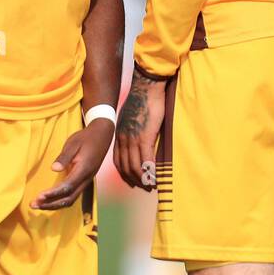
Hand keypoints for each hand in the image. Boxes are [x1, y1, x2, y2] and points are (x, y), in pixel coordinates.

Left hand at [32, 118, 114, 210]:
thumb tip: (53, 168)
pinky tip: (50, 200)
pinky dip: (60, 200)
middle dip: (51, 204)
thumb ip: (64, 157)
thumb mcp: (73, 143)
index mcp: (84, 170)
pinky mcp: (84, 180)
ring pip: (71, 199)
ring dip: (55, 204)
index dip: (53, 194)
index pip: (67, 187)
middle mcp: (86, 179)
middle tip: (34, 204)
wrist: (102, 135)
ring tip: (39, 205)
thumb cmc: (86, 138)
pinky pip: (73, 195)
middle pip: (69, 198)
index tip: (39, 197)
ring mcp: (86, 181)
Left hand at [114, 69, 166, 190]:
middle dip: (134, 179)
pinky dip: (150, 171)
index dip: (125, 173)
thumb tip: (139, 141)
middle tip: (144, 186)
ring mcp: (134, 139)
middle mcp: (123, 139)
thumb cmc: (141, 101)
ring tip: (151, 184)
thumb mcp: (130, 118)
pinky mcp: (145, 137)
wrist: (146, 88)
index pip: (118, 160)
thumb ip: (132, 131)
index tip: (132, 180)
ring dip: (143, 178)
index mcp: (119, 135)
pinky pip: (146, 160)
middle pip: (125, 166)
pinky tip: (155, 176)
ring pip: (135, 166)